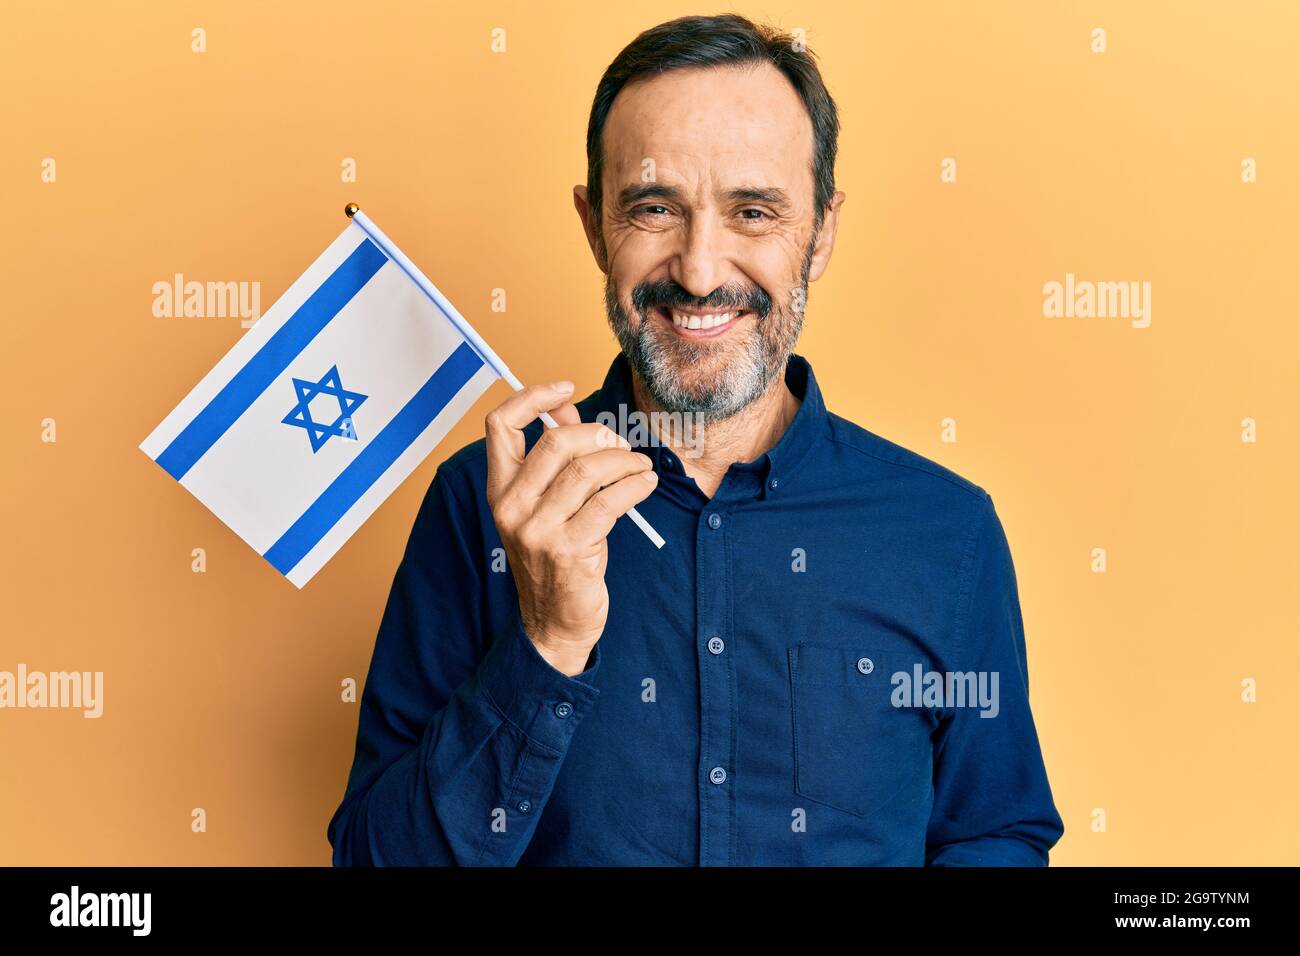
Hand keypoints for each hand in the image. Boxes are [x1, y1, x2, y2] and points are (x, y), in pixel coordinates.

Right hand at [484, 381, 658, 675]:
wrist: (554, 624)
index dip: (533, 398)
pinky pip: (610, 501)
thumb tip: (566, 406)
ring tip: (640, 467)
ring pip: (589, 470)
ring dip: (625, 461)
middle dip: (599, 434)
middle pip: (557, 442)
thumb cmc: (557, 558)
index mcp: (500, 490)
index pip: (500, 425)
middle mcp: (512, 507)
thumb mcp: (547, 505)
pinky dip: (636, 485)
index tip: (566, 388)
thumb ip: (555, 458)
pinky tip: (646, 484)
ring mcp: (538, 530)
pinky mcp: (569, 550)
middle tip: (620, 446)